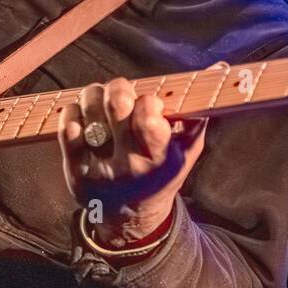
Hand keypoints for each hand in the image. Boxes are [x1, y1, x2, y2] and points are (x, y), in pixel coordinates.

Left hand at [58, 69, 217, 245]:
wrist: (131, 219)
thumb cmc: (160, 175)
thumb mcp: (186, 151)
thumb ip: (200, 111)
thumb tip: (219, 68)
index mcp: (162, 159)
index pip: (149, 118)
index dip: (147, 101)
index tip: (148, 103)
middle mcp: (131, 165)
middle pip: (116, 104)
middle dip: (119, 89)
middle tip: (121, 93)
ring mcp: (101, 169)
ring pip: (89, 110)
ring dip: (94, 96)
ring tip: (101, 101)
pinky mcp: (76, 172)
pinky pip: (67, 129)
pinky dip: (73, 114)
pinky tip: (82, 116)